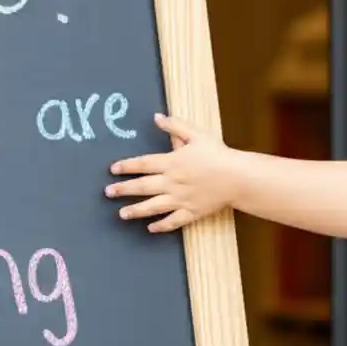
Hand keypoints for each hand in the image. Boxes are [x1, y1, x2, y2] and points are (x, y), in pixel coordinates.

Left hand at [105, 114, 241, 232]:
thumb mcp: (196, 134)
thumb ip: (174, 126)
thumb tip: (156, 117)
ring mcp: (180, 199)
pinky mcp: (191, 212)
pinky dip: (160, 226)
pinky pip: (172, 221)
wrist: (238, 177)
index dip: (125, 166)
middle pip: (142, 186)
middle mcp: (172, 182)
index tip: (112, 169)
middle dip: (123, 190)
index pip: (142, 164)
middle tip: (107, 193)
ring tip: (121, 214)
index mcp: (171, 162)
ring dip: (135, 210)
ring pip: (152, 206)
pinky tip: (150, 228)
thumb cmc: (218, 154)